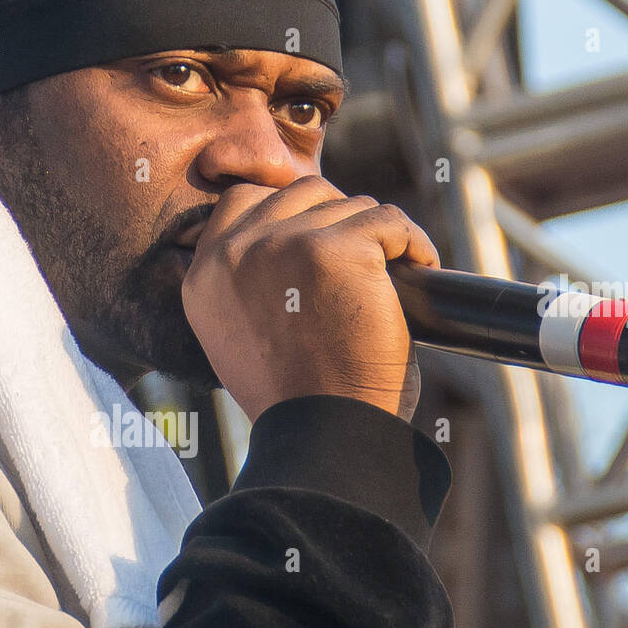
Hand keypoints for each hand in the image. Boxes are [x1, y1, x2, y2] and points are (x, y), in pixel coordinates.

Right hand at [180, 177, 439, 423]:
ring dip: (379, 237)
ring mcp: (285, 244)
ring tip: (392, 277)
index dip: (291, 211)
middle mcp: (236, 252)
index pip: (242, 199)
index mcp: (205, 274)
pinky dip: (415, 244)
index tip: (323, 239)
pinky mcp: (338, 249)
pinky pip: (391, 222)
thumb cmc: (298, 399)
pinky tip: (421, 270)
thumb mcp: (240, 336)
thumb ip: (246, 281)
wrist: (327, 434)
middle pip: (302, 194)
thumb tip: (287, 235)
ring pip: (351, 206)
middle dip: (340, 220)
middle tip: (365, 263)